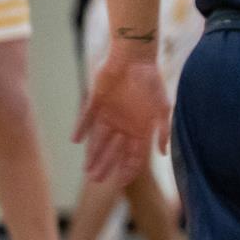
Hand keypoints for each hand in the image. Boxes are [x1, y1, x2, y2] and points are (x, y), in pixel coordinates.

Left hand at [74, 46, 171, 187]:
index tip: (121, 182)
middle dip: (106, 166)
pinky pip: (86, 119)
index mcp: (141, 128)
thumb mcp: (162, 109)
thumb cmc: (152, 82)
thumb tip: (163, 154)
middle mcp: (124, 124)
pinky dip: (81, 129)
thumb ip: (163, 131)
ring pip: (99, 140)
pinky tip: (76, 141)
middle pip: (114, 151)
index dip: (128, 169)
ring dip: (93, 154)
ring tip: (86, 170)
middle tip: (96, 180)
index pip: (134, 154)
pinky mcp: (96, 102)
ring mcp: (110, 114)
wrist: (135, 57)